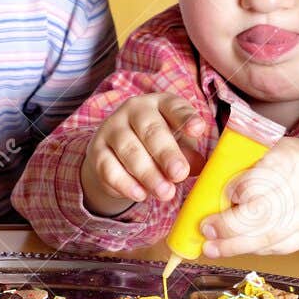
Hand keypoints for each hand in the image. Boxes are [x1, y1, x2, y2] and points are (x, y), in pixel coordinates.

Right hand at [80, 93, 207, 217]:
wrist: (116, 155)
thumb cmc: (156, 146)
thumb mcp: (176, 146)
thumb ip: (188, 155)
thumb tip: (202, 167)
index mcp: (160, 104)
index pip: (174, 106)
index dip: (186, 117)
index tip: (198, 129)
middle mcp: (134, 110)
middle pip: (150, 129)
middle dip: (166, 153)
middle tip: (179, 174)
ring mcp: (112, 128)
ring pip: (129, 149)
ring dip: (148, 173)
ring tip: (165, 193)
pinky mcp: (97, 151)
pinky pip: (109, 167)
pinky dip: (125, 183)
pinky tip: (140, 195)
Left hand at [200, 132, 298, 257]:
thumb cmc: (290, 162)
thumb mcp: (271, 148)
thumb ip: (244, 163)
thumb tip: (206, 184)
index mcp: (291, 157)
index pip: (268, 173)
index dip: (246, 186)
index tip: (227, 193)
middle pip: (268, 210)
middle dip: (232, 224)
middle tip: (206, 227)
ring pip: (270, 235)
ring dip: (235, 245)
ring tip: (211, 247)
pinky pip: (276, 247)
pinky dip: (251, 248)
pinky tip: (233, 248)